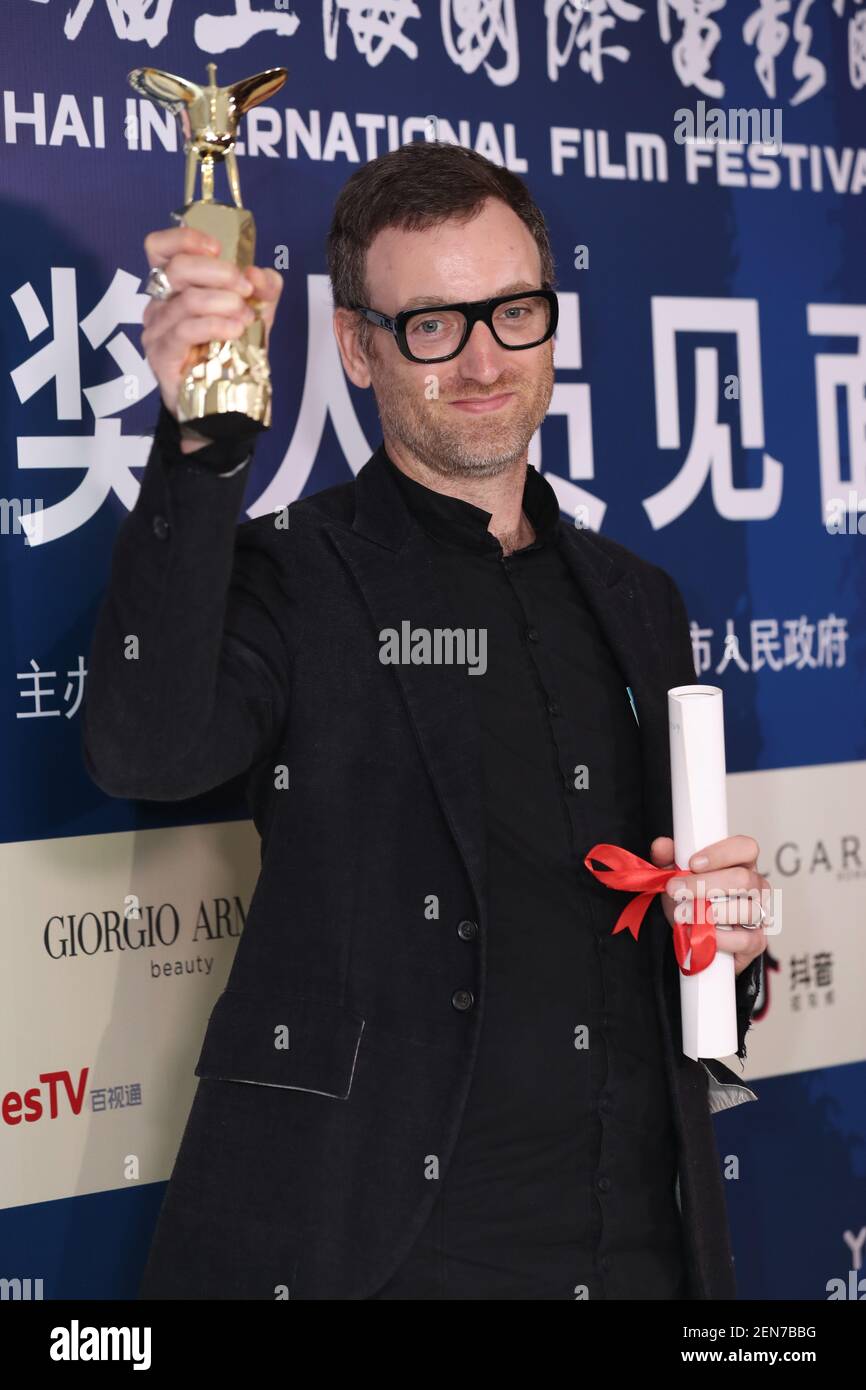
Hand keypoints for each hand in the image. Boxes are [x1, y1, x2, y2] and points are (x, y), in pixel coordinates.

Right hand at [141, 226, 283, 420]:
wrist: (224, 405)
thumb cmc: (231, 356)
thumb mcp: (255, 314)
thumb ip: (264, 289)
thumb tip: (258, 272)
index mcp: (174, 287)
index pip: (159, 247)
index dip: (185, 238)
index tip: (218, 248)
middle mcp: (159, 303)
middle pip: (177, 268)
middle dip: (218, 272)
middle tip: (245, 288)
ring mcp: (156, 330)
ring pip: (186, 300)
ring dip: (224, 302)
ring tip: (246, 316)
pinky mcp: (161, 355)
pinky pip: (185, 330)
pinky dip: (215, 324)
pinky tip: (235, 330)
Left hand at [649, 834, 768, 975]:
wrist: (691, 934)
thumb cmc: (691, 899)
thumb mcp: (675, 875)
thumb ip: (668, 858)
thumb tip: (662, 846)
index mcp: (741, 863)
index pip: (746, 847)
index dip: (721, 853)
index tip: (693, 863)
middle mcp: (756, 886)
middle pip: (743, 878)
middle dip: (704, 885)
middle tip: (676, 890)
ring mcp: (759, 914)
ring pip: (746, 909)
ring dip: (709, 913)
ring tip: (684, 915)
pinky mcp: (756, 941)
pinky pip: (746, 940)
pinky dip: (720, 938)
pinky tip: (702, 934)